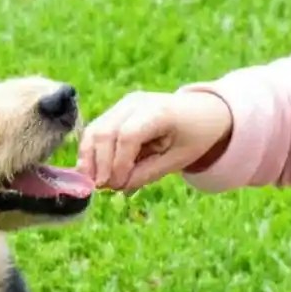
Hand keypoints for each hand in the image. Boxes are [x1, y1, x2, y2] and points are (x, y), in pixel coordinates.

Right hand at [76, 89, 232, 191]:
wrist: (201, 112)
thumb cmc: (194, 137)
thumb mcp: (179, 160)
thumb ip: (149, 172)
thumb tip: (117, 186)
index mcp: (160, 112)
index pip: (128, 136)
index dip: (119, 163)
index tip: (117, 185)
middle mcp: (137, 103)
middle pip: (106, 131)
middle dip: (99, 164)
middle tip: (102, 188)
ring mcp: (124, 104)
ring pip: (95, 130)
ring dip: (89, 159)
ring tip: (93, 183)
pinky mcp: (116, 110)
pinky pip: (96, 130)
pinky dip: (91, 152)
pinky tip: (92, 173)